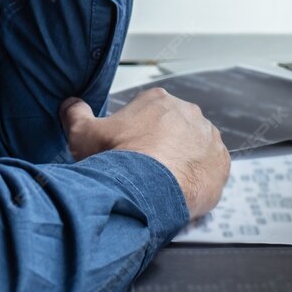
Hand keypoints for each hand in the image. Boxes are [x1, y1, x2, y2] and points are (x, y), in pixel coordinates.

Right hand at [61, 89, 230, 219]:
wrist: (146, 191)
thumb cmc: (118, 161)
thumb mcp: (84, 134)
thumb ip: (76, 115)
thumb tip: (70, 105)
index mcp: (158, 101)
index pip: (150, 112)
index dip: (138, 134)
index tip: (130, 150)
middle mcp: (189, 113)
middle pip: (175, 129)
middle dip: (163, 146)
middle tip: (146, 169)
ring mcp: (208, 138)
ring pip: (195, 148)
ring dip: (183, 161)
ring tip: (163, 183)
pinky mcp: (221, 162)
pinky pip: (211, 169)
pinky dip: (200, 178)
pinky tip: (181, 190)